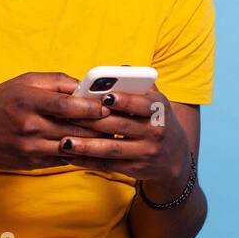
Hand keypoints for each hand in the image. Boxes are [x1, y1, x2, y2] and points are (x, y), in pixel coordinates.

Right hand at [0, 72, 108, 170]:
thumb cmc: (1, 102)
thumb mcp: (24, 82)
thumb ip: (56, 82)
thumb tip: (86, 86)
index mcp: (28, 101)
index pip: (66, 106)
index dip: (90, 107)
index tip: (108, 106)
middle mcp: (30, 126)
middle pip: (75, 128)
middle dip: (101, 125)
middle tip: (121, 121)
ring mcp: (32, 148)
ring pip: (74, 146)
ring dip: (95, 142)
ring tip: (113, 134)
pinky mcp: (35, 163)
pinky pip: (65, 158)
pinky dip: (81, 152)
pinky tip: (95, 147)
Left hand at [53, 84, 191, 191]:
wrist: (174, 157)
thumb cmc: (157, 121)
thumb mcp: (156, 101)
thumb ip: (140, 84)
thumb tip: (121, 68)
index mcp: (159, 110)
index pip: (142, 104)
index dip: (124, 101)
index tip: (105, 97)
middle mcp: (155, 132)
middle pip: (120, 126)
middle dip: (93, 120)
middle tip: (68, 115)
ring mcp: (145, 153)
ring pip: (111, 149)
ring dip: (86, 146)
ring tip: (64, 141)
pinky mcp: (135, 169)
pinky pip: (108, 165)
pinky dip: (88, 161)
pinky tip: (70, 156)